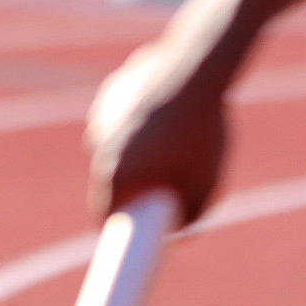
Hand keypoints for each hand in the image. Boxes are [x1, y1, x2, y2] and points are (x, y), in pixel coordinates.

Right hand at [86, 43, 227, 227]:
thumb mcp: (208, 182)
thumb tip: (180, 236)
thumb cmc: (203, 130)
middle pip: (107, 181)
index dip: (120, 228)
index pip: (103, 216)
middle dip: (132, 187)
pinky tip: (163, 115)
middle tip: (166, 184)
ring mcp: (100, 117)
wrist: (197, 69)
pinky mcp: (109, 93)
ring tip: (171, 143)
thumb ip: (193, 215)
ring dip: (132, 153)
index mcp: (115, 173)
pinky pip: (117, 119)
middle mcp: (98, 146)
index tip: (136, 233)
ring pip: (112, 147)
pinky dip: (133, 124)